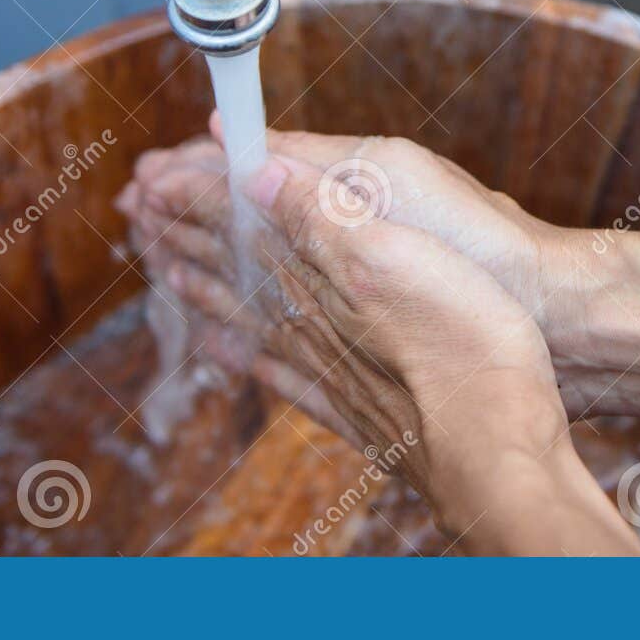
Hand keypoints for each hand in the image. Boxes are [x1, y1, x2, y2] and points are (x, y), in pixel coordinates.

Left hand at [117, 123, 639, 552]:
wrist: (500, 464)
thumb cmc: (466, 355)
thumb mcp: (393, 260)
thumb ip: (320, 216)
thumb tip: (254, 177)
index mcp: (318, 281)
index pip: (237, 228)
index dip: (195, 197)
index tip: (152, 175)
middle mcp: (312, 329)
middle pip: (232, 273)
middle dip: (185, 236)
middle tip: (138, 214)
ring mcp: (331, 374)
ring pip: (250, 320)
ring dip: (206, 289)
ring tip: (169, 271)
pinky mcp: (358, 410)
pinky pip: (282, 373)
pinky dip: (248, 355)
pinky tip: (237, 354)